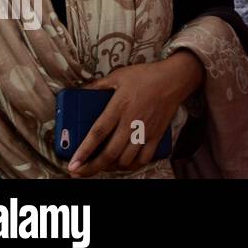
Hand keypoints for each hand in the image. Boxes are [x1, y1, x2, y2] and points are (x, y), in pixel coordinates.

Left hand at [68, 51, 203, 175]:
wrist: (175, 79)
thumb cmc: (146, 76)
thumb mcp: (119, 75)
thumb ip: (99, 85)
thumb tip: (82, 91)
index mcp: (119, 107)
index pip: (98, 133)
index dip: (84, 151)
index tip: (72, 164)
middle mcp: (131, 122)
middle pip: (110, 153)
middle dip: (92, 167)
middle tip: (79, 172)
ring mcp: (145, 131)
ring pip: (126, 159)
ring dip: (111, 167)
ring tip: (100, 166)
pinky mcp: (156, 135)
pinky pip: (144, 158)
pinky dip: (132, 165)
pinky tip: (124, 164)